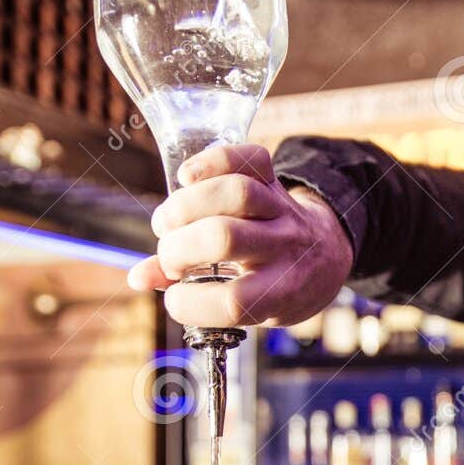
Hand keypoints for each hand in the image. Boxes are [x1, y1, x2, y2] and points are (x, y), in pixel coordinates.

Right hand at [127, 144, 353, 327]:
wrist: (325, 255)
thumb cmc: (275, 286)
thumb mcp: (248, 306)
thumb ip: (194, 292)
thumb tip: (138, 277)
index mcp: (281, 292)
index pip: (235, 301)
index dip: (191, 303)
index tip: (174, 297)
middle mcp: (286, 250)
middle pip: (225, 238)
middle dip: (180, 247)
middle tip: (170, 255)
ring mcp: (283, 211)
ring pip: (234, 193)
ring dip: (186, 206)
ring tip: (168, 222)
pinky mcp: (275, 180)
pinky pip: (250, 158)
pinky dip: (213, 160)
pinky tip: (188, 177)